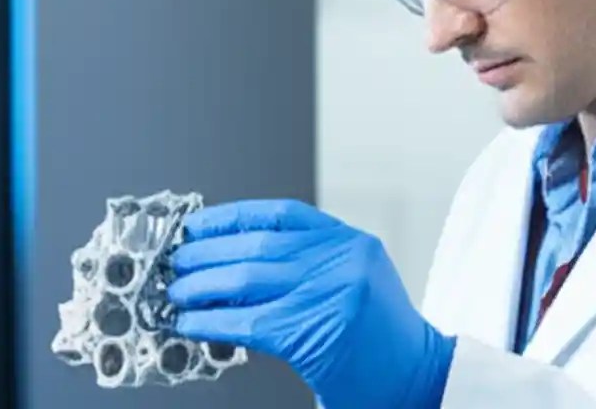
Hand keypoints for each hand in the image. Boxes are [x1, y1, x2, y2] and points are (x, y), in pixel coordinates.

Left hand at [167, 199, 454, 408]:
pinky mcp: (311, 332)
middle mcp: (342, 260)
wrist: (419, 381)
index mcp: (351, 242)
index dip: (232, 217)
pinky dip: (209, 321)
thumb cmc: (381, 339)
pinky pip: (245, 321)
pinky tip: (189, 323)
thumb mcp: (356, 279)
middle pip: (256, 246)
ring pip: (244, 280)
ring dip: (200, 286)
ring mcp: (328, 294)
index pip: (281, 215)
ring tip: (175, 292)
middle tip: (176, 262)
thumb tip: (233, 258)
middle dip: (207, 254)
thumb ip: (310, 261)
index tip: (198, 224)